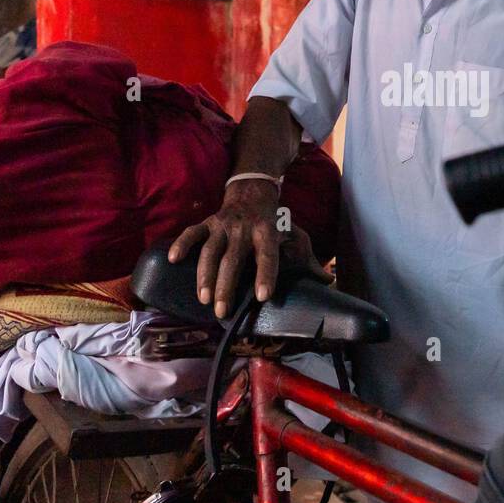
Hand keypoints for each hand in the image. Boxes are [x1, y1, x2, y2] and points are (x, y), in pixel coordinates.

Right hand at [167, 180, 328, 317]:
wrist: (253, 191)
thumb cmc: (274, 222)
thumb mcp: (295, 236)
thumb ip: (309, 260)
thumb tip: (330, 281)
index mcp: (268, 233)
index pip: (268, 257)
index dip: (266, 275)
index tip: (263, 296)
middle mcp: (244, 229)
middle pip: (234, 260)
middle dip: (227, 286)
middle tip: (222, 311)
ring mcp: (224, 225)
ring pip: (210, 251)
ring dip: (204, 275)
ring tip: (203, 299)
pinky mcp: (208, 222)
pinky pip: (192, 232)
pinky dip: (182, 244)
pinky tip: (173, 259)